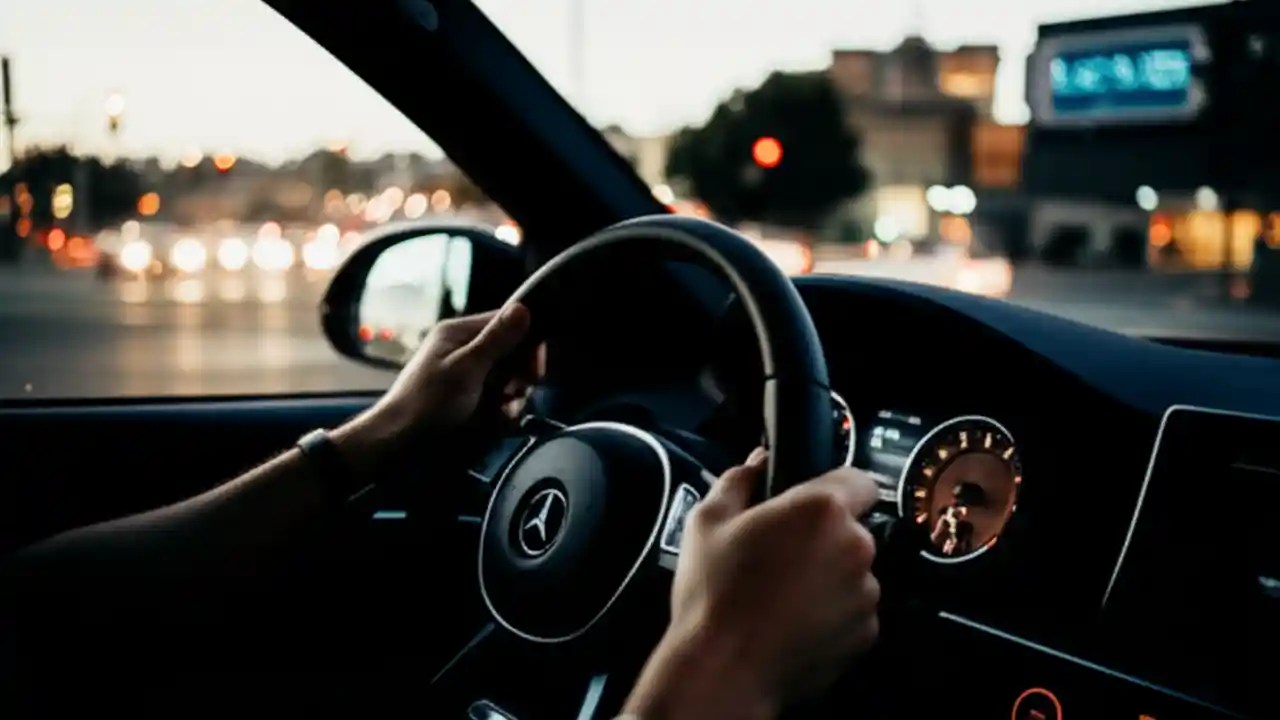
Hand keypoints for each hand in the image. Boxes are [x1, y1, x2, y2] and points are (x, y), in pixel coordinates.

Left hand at [334, 304, 541, 468]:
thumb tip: (524, 307)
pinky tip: (493, 422)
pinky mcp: (470, 400)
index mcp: (459, 333)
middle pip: (513, 354)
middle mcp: (465, 349)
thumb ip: (496, 340)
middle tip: (512, 395)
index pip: (508, 323)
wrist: (400, 444)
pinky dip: (501, 412)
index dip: (527, 345)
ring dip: (511, 399)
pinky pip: (499, 400)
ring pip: (510, 381)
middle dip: (519, 377)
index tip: (533, 371)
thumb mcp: (467, 368)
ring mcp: (468, 376)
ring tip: (498, 413)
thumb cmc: (429, 402)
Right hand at [624, 451, 879, 718]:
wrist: (723, 669)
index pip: (859, 480)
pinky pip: (853, 611)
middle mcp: (855, 548)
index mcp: (822, 510)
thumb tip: (757, 461)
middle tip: (781, 555)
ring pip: (853, 572)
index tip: (810, 506)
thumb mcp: (708, 521)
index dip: (836, 489)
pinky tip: (793, 620)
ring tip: (783, 593)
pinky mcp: (865, 633)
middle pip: (852, 530)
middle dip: (824, 538)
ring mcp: (865, 594)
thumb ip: (738, 480)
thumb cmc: (713, 592)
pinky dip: (832, 613)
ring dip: (829, 576)